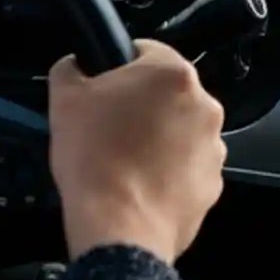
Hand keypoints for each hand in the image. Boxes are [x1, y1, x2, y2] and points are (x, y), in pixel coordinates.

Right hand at [47, 40, 226, 263]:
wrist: (118, 227)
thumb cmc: (94, 158)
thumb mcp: (65, 99)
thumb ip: (71, 67)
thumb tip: (76, 65)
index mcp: (173, 74)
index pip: (146, 52)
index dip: (119, 68)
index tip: (104, 88)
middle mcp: (205, 106)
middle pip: (168, 93)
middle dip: (143, 105)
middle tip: (110, 127)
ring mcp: (214, 147)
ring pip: (181, 130)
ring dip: (160, 138)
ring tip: (125, 160)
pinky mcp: (214, 183)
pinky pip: (189, 167)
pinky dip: (170, 172)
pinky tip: (142, 184)